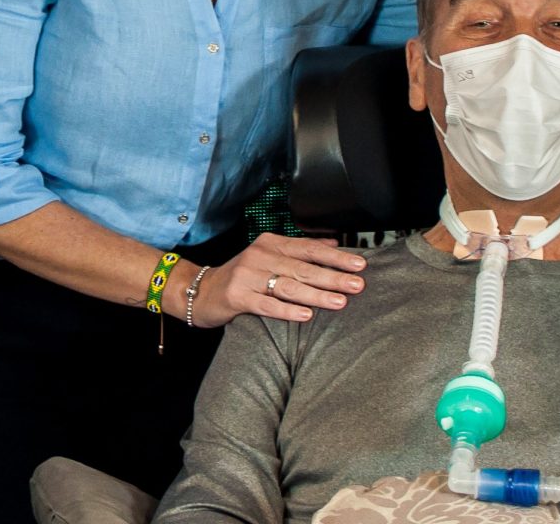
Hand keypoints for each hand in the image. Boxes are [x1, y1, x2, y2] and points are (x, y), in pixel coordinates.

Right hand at [191, 232, 367, 327]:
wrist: (200, 290)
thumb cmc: (241, 276)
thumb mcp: (269, 256)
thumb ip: (299, 250)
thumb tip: (334, 243)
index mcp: (270, 243)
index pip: (308, 248)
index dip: (335, 257)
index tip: (359, 264)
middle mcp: (259, 256)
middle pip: (302, 267)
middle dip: (333, 276)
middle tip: (357, 284)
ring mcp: (247, 276)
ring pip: (288, 285)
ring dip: (316, 294)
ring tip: (339, 302)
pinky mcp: (237, 297)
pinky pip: (267, 305)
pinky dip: (287, 311)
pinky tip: (306, 316)